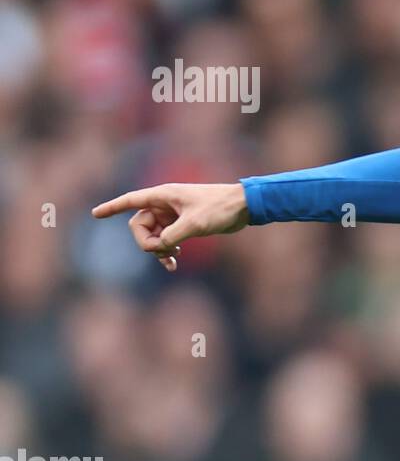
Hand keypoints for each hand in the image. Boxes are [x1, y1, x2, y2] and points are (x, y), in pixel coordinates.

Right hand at [91, 182, 249, 272]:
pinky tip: (173, 264)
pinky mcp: (183, 225)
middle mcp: (164, 204)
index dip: (112, 207)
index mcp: (163, 196)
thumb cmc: (219, 208)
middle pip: (139, 226)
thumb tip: (159, 248)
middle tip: (163, 251)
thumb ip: (171, 237)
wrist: (243, 207)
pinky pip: (166, 240)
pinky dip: (167, 251)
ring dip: (158, 250)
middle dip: (146, 242)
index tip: (95, 214)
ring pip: (153, 236)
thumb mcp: (194, 224)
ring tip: (172, 260)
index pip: (130, 200)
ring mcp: (173, 215)